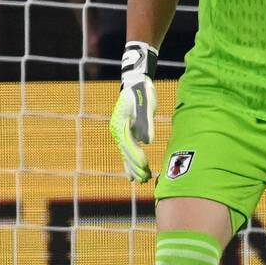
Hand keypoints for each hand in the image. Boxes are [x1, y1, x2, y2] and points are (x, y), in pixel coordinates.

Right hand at [109, 41, 157, 182]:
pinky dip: (129, 164)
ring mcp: (120, 133)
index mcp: (121, 123)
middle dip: (136, 166)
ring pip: (125, 155)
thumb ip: (146, 122)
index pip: (129, 144)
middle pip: (126, 152)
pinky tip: (132, 176)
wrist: (136, 83)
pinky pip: (126, 152)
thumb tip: (148, 141)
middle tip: (146, 178)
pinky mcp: (125, 133)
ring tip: (141, 181)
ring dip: (133, 168)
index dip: (137, 156)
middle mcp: (118, 130)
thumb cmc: (142, 92)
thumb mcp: (146, 104)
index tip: (146, 166)